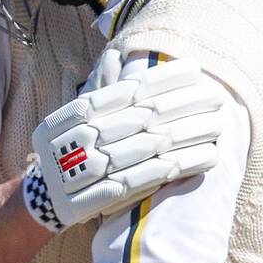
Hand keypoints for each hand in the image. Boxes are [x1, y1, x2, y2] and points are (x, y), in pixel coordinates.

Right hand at [27, 51, 224, 229]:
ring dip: (189, 134)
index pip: (129, 91)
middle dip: (185, 104)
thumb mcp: (78, 119)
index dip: (164, 79)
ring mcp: (89, 167)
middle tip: (217, 97)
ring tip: (218, 125)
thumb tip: (141, 65)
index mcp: (78, 113)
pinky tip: (206, 157)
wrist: (43, 197)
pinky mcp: (101, 196)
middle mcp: (82, 137)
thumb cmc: (72, 151)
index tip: (195, 70)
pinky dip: (179, 166)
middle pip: (145, 115)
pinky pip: (147, 178)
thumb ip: (108, 98)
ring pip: (150, 145)